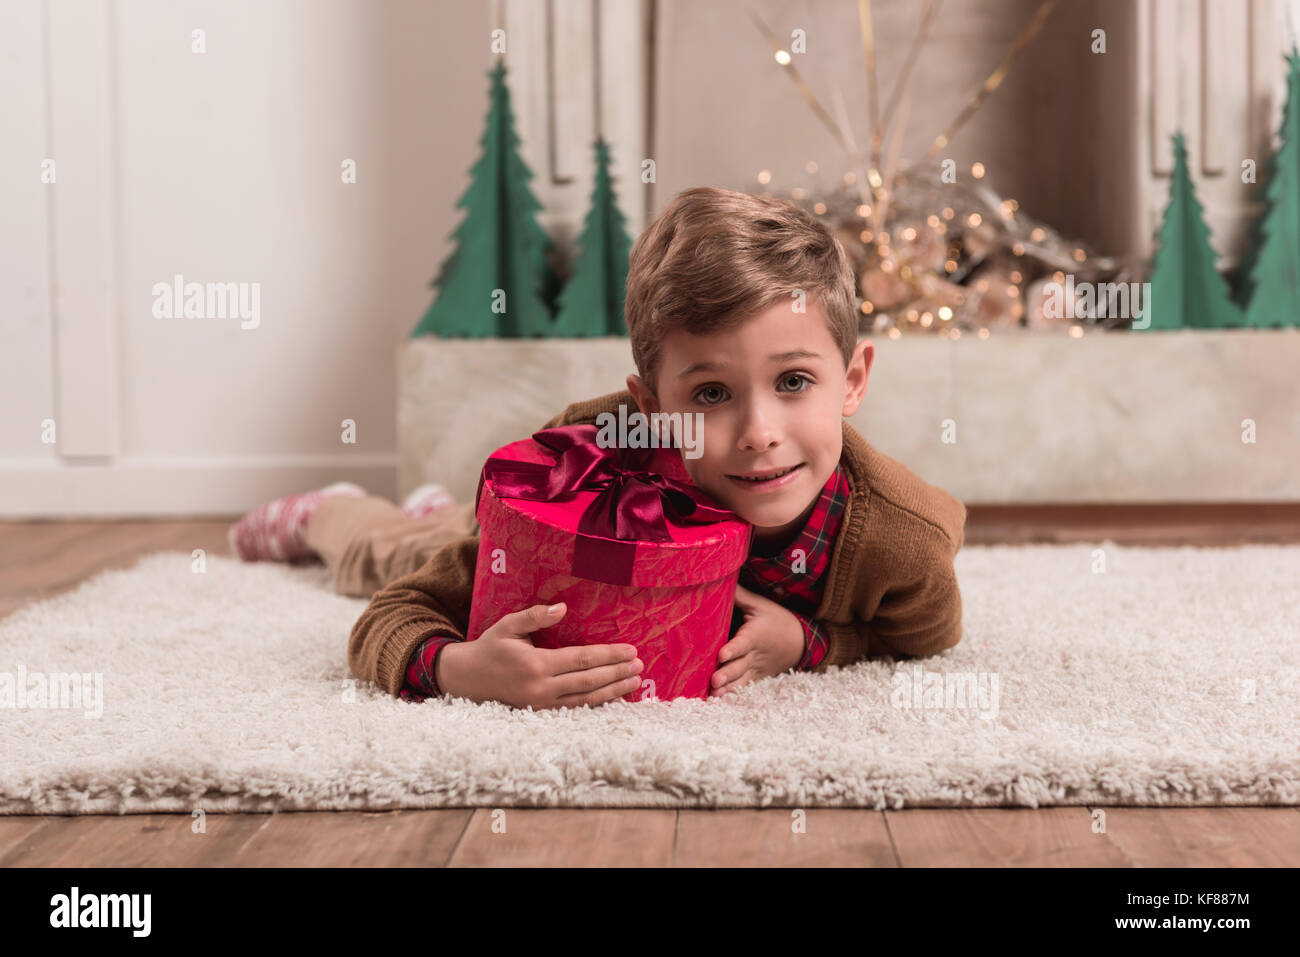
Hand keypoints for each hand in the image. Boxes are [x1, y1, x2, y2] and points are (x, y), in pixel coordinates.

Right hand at [438, 602, 644, 709]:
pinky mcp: (542, 713)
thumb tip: (561, 608)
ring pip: (585, 700)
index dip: (608, 655)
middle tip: (639, 665)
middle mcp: (541, 688)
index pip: (581, 660)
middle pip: (589, 681)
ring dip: (613, 691)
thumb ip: (534, 616)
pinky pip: (575, 710)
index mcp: (535, 665)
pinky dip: (597, 705)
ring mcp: (542, 704)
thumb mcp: (507, 625)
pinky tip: (614, 698)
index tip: (630, 650)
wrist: (467, 679)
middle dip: (617, 673)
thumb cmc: (490, 648)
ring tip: (634, 682)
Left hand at [710, 584, 804, 696]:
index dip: (732, 649)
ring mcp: (756, 669)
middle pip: (740, 666)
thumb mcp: (760, 605)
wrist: (800, 641)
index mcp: (755, 635)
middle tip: (714, 680)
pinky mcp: (756, 677)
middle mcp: (755, 655)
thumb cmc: (777, 620)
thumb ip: (739, 596)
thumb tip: (718, 580)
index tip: (721, 655)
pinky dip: (734, 694)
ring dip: (728, 688)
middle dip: (727, 674)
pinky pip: (745, 687)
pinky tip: (720, 700)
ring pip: (742, 681)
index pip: (743, 643)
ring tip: (714, 694)